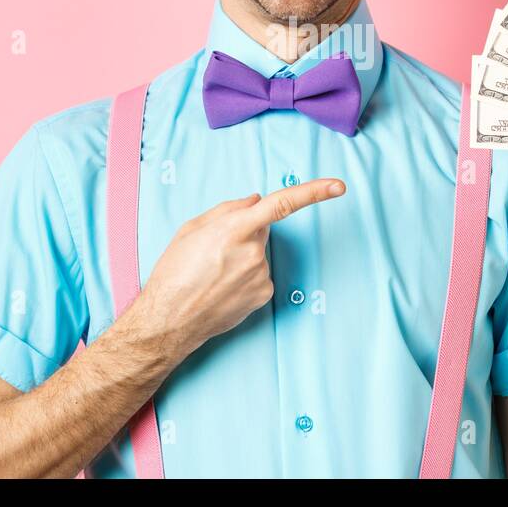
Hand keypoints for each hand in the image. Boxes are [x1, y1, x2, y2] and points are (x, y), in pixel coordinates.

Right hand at [139, 177, 346, 352]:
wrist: (169, 320)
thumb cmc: (174, 272)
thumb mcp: (191, 229)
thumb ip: (227, 209)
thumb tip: (255, 199)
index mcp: (234, 229)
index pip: (281, 204)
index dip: (313, 193)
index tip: (338, 186)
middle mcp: (253, 252)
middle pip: (261, 229)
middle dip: (244, 232)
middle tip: (213, 251)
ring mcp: (262, 275)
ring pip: (259, 254)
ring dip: (242, 257)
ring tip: (213, 273)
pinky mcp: (264, 294)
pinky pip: (260, 274)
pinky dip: (246, 277)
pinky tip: (223, 287)